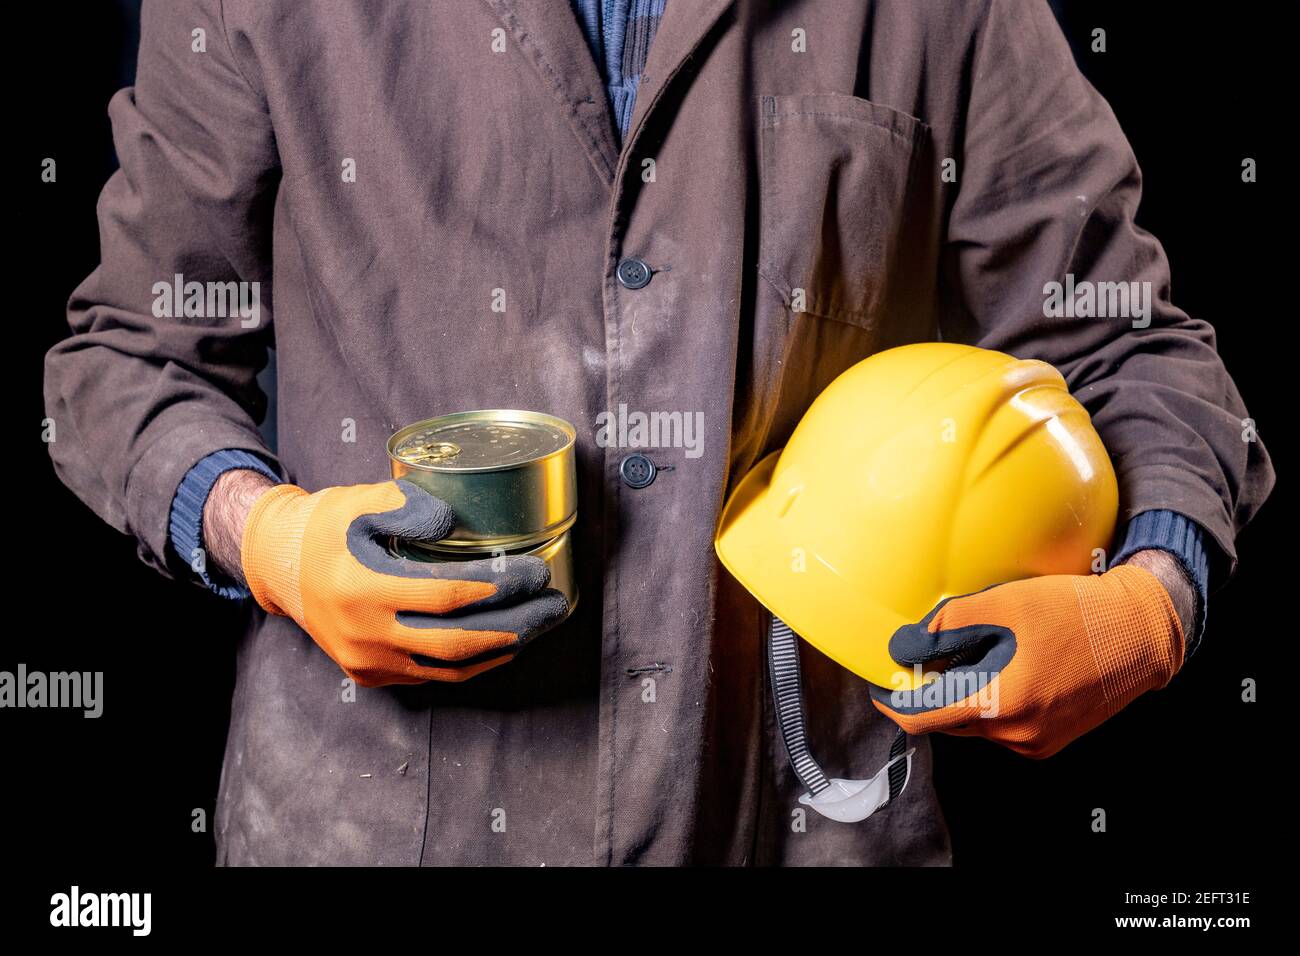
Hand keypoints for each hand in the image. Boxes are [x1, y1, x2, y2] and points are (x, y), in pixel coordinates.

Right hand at [238, 479, 567, 685]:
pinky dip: (471, 663)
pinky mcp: (370, 674)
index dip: (497, 586)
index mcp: (362, 587)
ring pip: (448, 667)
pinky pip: (431, 675)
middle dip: (515, 624)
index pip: (447, 595)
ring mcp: (367, 660)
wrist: (277, 565)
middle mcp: (365, 633)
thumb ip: (410, 505)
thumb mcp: (360, 501)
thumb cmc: (325, 526)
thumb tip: (454, 522)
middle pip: (457, 640)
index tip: (534, 572)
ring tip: (539, 625)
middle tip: (553, 606)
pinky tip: (503, 645)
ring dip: (501, 648)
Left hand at [868, 563, 1184, 757]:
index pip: (923, 721)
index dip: (893, 704)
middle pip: (948, 720)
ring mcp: (1037, 743)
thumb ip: (949, 625)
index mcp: (1003, 704)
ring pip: (975, 724)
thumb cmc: (1077, 612)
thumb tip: (905, 645)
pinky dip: (990, 701)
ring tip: (976, 652)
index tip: (878, 686)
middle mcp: (1018, 735)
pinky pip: (1002, 727)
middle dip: (930, 692)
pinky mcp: (1052, 741)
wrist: (1142, 632)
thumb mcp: (1006, 604)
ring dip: (962, 694)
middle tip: (926, 655)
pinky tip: (1005, 666)